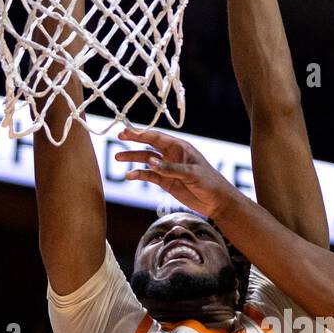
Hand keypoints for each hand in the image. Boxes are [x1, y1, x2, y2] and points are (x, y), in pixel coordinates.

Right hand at [115, 128, 230, 218]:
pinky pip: (149, 176)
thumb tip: (151, 162)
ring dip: (132, 158)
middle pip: (149, 145)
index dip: (142, 133)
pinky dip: (138, 175)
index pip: (157, 137)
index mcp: (180, 148)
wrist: (216, 201)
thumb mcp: (192, 174)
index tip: (127, 131)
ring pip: (146, 160)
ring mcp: (167, 168)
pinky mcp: (165, 181)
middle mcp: (171, 155)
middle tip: (120, 136)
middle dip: (134, 140)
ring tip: (118, 157)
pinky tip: (129, 176)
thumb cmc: (209, 183)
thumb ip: (171, 168)